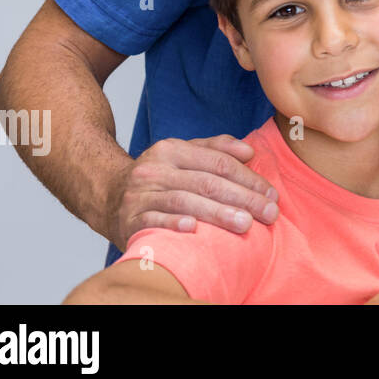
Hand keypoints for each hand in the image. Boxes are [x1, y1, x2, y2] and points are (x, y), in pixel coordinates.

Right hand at [107, 135, 278, 250]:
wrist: (106, 195)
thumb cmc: (158, 176)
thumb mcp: (183, 154)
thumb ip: (216, 149)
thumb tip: (249, 152)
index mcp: (171, 150)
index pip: (218, 163)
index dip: (248, 178)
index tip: (272, 194)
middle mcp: (154, 169)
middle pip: (206, 183)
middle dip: (242, 198)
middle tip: (269, 212)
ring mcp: (139, 194)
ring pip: (184, 201)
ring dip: (217, 214)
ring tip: (245, 224)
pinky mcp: (128, 219)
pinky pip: (153, 221)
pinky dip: (173, 224)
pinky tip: (194, 229)